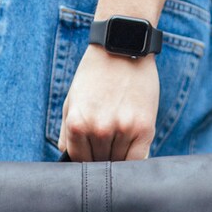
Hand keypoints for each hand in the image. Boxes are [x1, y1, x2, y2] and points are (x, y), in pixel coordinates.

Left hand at [57, 47, 158, 161]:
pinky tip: (131, 147)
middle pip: (100, 163)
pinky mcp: (144, 129)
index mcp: (77, 123)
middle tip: (105, 145)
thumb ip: (67, 133)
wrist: (122, 48)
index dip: (85, 160)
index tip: (91, 156)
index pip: (79, 160)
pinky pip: (138, 159)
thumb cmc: (94, 75)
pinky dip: (133, 159)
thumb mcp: (72, 101)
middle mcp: (99, 129)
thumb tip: (68, 159)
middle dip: (101, 157)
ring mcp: (123, 129)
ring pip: (119, 162)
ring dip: (118, 156)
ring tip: (118, 139)